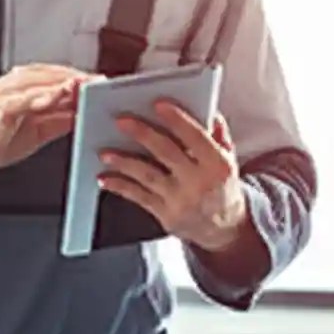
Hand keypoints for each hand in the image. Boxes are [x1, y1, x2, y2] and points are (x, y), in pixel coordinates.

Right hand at [0, 64, 96, 186]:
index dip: (81, 78)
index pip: (57, 76)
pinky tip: (56, 96)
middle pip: (51, 75)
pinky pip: (21, 99)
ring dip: (62, 82)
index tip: (104, 83)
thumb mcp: (37, 130)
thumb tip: (83, 112)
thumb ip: (59, 119)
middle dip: (77, 77)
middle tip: (101, 81)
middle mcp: (14, 85)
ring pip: (38, 82)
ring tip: (84, 84)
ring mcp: (4, 95)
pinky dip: (39, 96)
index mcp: (24, 87)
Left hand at [98, 102, 249, 252]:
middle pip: (166, 152)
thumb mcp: (229, 160)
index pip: (195, 137)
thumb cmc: (222, 188)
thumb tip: (208, 112)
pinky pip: (139, 197)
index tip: (158, 104)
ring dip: (124, 162)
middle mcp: (198, 182)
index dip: (177, 120)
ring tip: (105, 152)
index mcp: (216, 165)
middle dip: (142, 134)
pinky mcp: (166, 215)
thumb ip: (218, 135)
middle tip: (121, 120)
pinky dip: (120, 186)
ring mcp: (180, 200)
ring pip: (147, 175)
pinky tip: (105, 178)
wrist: (224, 230)